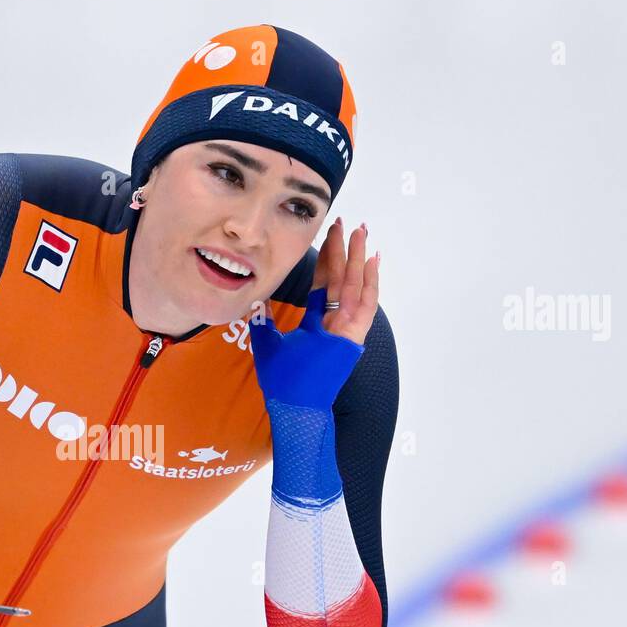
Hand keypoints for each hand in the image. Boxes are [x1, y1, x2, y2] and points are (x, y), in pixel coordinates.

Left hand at [249, 219, 379, 411]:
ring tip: (360, 230)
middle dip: (343, 250)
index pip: (325, 284)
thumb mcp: (268, 344)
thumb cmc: (282, 381)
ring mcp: (347, 330)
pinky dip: (370, 281)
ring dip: (358, 257)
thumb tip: (255, 302)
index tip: (327, 236)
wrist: (294, 404)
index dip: (326, 260)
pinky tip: (371, 259)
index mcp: (319, 324)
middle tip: (346, 222)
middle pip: (341, 279)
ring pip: (355, 285)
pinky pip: (365, 304)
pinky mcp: (354, 337)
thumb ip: (263, 322)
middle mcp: (336, 324)